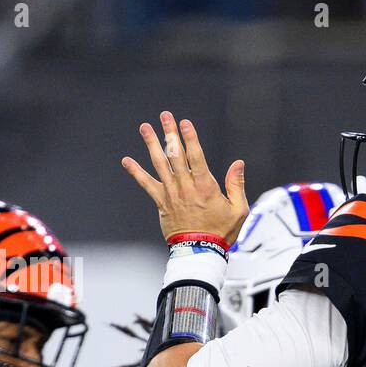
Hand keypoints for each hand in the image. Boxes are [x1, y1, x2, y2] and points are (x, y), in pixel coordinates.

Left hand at [122, 111, 248, 244]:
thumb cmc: (221, 232)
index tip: (184, 122)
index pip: (196, 157)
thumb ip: (236, 185)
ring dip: (151, 144)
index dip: (190, 138)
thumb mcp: (238, 210)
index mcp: (206, 187)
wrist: (200, 251)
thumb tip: (238, 164)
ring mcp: (172, 194)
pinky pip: (147, 184)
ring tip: (145, 127)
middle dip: (170, 133)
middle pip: (176, 155)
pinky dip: (136, 172)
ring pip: (160, 164)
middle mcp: (186, 187)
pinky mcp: (162, 202)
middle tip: (165, 116)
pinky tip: (127, 161)